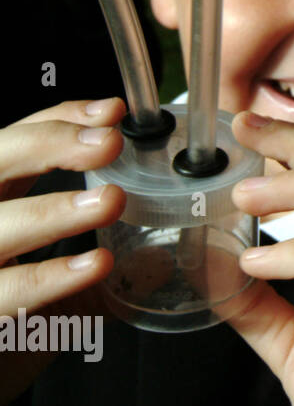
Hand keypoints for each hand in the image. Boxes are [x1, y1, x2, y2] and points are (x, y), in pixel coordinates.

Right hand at [0, 98, 127, 405]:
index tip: (111, 111)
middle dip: (47, 144)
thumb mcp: (41, 295)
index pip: (11, 143)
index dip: (57, 119)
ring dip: (53, 210)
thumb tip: (165, 259)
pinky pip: (4, 289)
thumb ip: (90, 274)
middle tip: (109, 142)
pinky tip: (94, 266)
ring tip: (109, 202)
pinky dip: (49, 277)